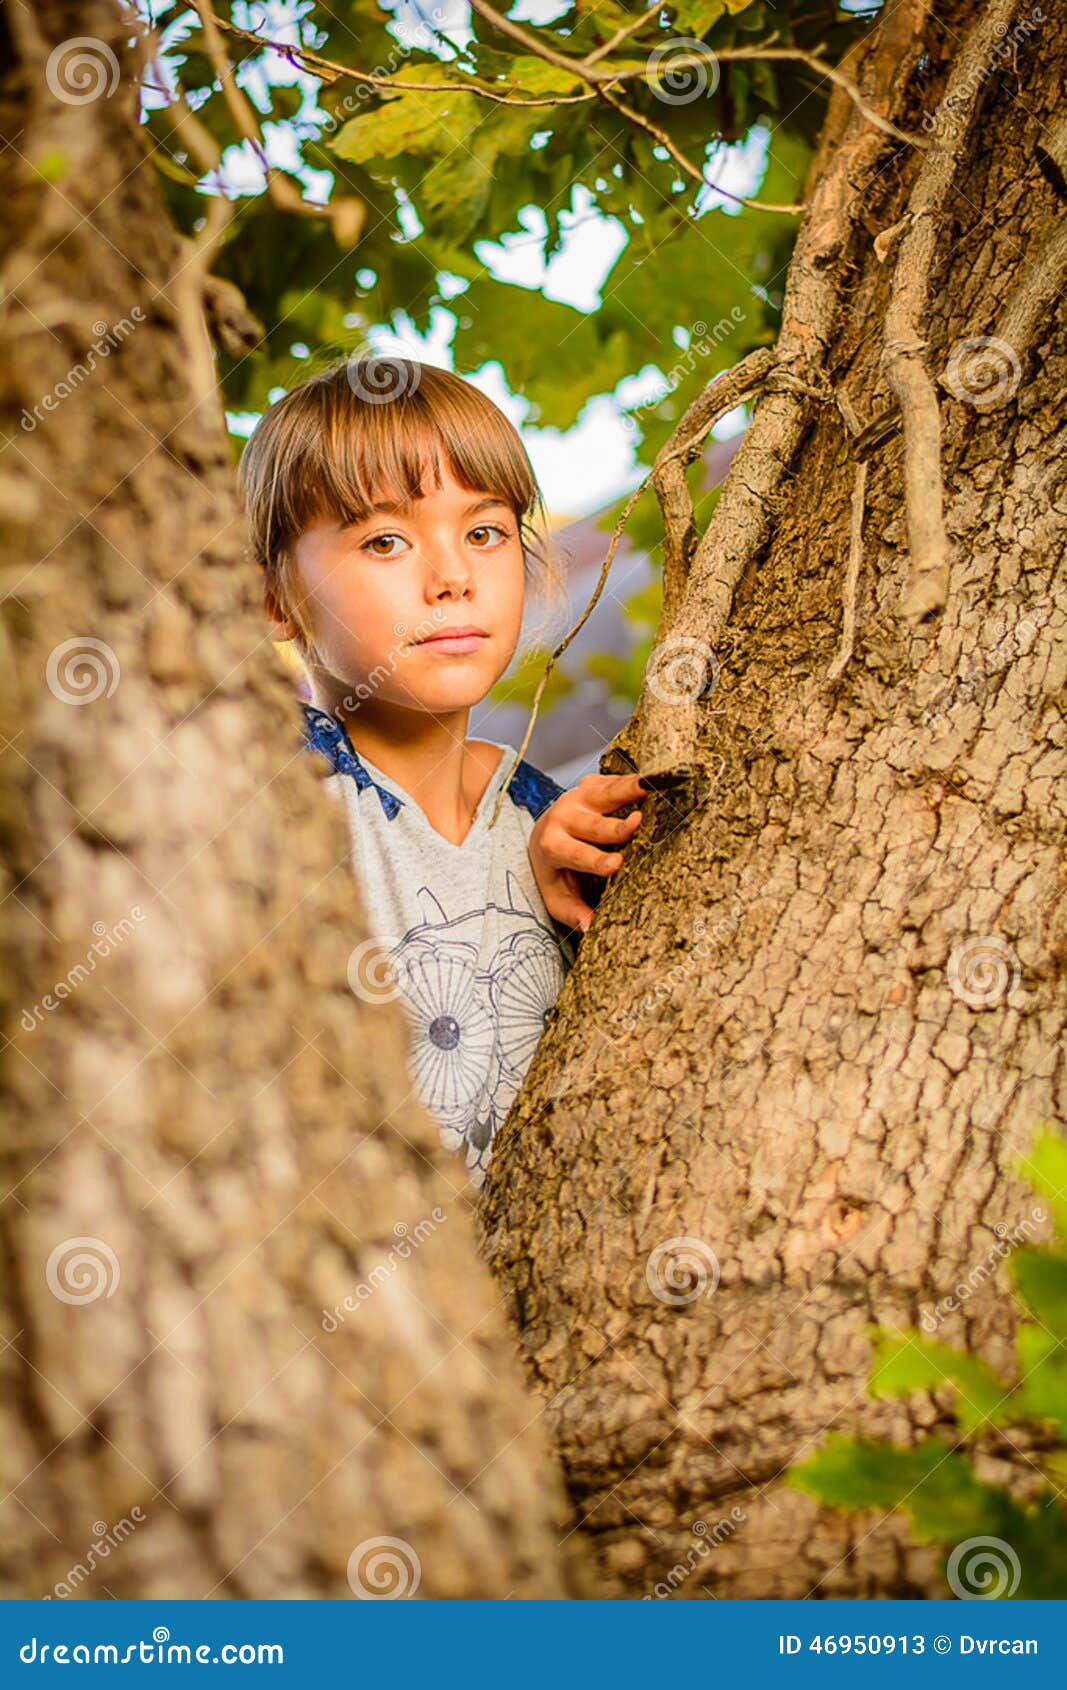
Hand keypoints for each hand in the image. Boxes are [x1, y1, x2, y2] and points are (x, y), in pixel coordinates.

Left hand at [528, 772, 646, 933]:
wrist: (542, 834)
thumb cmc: (556, 872)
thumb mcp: (556, 896)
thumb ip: (573, 912)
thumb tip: (591, 929)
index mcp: (552, 845)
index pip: (575, 854)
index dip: (596, 860)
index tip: (616, 864)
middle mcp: (563, 816)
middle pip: (593, 824)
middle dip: (614, 826)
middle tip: (636, 824)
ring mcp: (578, 796)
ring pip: (605, 793)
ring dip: (627, 789)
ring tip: (649, 785)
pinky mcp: (593, 783)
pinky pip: (615, 779)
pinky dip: (635, 778)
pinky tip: (656, 776)